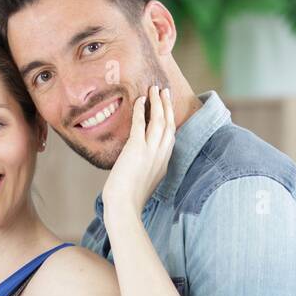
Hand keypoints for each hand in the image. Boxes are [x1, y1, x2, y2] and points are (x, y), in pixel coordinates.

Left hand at [101, 84, 175, 213]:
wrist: (124, 207)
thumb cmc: (130, 198)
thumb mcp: (145, 180)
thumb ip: (148, 166)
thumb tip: (141, 158)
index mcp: (164, 162)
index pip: (171, 135)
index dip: (170, 118)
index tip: (167, 106)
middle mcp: (161, 154)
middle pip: (169, 123)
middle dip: (167, 104)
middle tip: (163, 90)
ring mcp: (151, 151)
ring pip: (159, 120)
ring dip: (157, 102)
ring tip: (153, 89)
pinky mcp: (136, 149)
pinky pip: (141, 123)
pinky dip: (141, 109)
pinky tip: (139, 99)